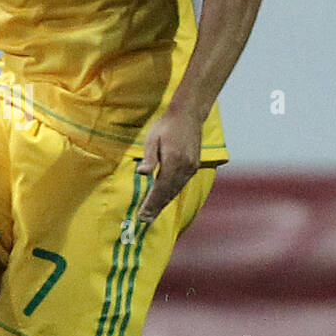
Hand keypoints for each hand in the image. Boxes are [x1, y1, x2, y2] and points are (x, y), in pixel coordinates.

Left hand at [134, 106, 202, 222]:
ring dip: (164, 203)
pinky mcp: (194, 166)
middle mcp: (185, 168)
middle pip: (169, 194)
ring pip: (176, 191)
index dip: (151, 204)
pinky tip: (164, 199)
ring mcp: (191, 168)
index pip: (160, 188)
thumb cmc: (166, 125)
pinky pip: (181, 184)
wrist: (188, 115)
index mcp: (173, 161)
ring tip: (152, 214)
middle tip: (145, 220)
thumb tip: (142, 174)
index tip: (142, 216)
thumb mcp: (153, 138)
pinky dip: (171, 194)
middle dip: (156, 208)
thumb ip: (149, 158)